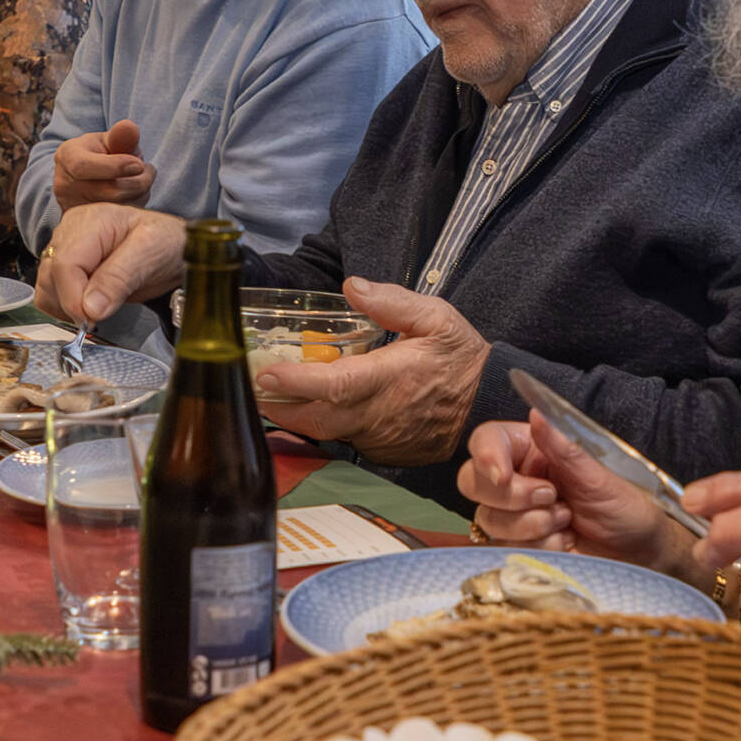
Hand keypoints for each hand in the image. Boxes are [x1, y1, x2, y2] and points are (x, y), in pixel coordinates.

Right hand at [34, 205, 184, 322]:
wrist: (173, 246)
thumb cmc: (166, 243)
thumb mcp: (150, 255)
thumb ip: (118, 279)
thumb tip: (89, 309)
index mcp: (90, 222)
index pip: (64, 264)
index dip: (73, 298)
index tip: (90, 319)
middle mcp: (70, 231)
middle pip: (49, 276)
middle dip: (71, 303)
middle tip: (101, 314)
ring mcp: (64, 247)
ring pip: (45, 286)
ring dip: (66, 306)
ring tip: (100, 305)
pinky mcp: (65, 264)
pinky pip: (49, 291)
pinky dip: (64, 306)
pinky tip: (89, 303)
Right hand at [52, 120, 154, 211]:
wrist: (88, 178)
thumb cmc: (103, 153)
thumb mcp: (110, 139)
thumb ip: (121, 135)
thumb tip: (129, 128)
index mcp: (67, 156)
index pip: (84, 166)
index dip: (116, 166)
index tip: (139, 164)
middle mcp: (64, 185)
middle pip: (108, 191)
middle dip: (138, 182)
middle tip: (149, 171)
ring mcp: (73, 208)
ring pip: (117, 208)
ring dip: (140, 195)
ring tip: (142, 181)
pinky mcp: (87, 224)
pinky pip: (118, 221)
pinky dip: (134, 208)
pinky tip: (136, 196)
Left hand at [254, 278, 489, 466]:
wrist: (487, 406)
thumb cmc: (462, 359)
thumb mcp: (438, 318)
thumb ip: (393, 302)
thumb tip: (352, 286)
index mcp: (391, 378)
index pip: (333, 385)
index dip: (296, 381)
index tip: (264, 373)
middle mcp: (380, 415)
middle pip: (315, 417)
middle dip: (277, 405)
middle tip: (252, 385)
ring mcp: (380, 439)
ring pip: (325, 432)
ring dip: (296, 416)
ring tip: (273, 392)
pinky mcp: (382, 453)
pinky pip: (344, 440)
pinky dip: (325, 425)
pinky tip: (314, 407)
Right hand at [459, 411, 686, 569]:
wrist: (640, 553)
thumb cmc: (625, 506)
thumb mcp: (598, 476)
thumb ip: (564, 448)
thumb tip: (536, 413)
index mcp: (532, 450)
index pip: (487, 440)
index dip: (486, 454)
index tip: (502, 474)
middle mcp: (516, 479)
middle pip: (472, 481)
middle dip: (511, 495)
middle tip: (551, 497)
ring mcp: (514, 516)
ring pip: (488, 518)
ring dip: (532, 524)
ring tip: (568, 522)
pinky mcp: (518, 547)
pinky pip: (506, 548)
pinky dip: (539, 547)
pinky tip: (565, 543)